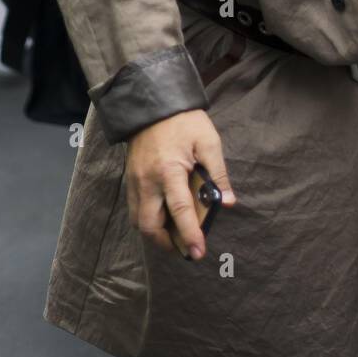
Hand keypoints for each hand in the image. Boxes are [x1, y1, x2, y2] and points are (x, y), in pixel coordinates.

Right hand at [126, 109, 235, 259]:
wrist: (153, 104)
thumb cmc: (184, 122)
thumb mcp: (208, 142)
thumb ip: (218, 173)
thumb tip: (227, 202)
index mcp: (169, 171)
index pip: (180, 211)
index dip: (190, 234)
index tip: (199, 252)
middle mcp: (148, 181)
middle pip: (149, 225)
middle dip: (167, 243)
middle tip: (186, 248)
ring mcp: (135, 181)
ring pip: (138, 221)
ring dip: (155, 234)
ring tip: (176, 237)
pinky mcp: (130, 179)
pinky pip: (135, 208)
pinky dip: (148, 220)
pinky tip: (163, 218)